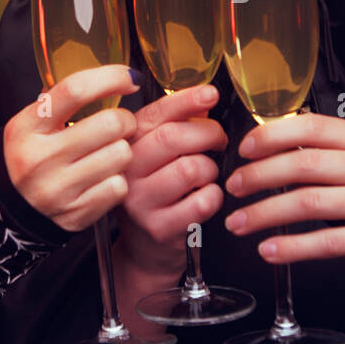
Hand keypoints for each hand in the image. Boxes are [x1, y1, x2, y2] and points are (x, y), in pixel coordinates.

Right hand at [3, 65, 139, 231]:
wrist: (7, 212)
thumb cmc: (27, 157)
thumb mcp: (29, 125)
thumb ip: (59, 101)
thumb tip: (104, 74)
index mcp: (28, 127)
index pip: (74, 90)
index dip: (110, 78)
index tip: (129, 77)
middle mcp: (40, 158)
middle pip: (109, 124)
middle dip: (125, 121)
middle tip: (120, 125)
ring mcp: (58, 189)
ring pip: (120, 155)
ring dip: (123, 150)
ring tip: (108, 152)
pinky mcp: (75, 213)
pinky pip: (119, 186)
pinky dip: (117, 180)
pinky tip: (103, 177)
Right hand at [115, 84, 226, 275]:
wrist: (145, 250)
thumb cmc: (156, 194)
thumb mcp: (157, 156)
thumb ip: (177, 125)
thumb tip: (204, 100)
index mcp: (125, 145)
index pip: (155, 114)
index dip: (186, 100)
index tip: (210, 93)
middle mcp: (125, 171)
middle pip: (173, 138)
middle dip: (208, 133)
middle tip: (218, 140)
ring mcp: (140, 201)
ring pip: (191, 169)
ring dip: (210, 169)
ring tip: (206, 175)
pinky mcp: (159, 228)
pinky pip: (202, 201)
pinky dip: (214, 196)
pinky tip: (206, 197)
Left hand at [223, 114, 344, 263]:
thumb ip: (315, 148)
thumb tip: (259, 144)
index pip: (313, 128)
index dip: (274, 136)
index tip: (245, 149)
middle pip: (307, 166)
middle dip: (260, 176)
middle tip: (233, 186)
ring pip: (312, 203)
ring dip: (266, 213)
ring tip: (239, 222)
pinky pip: (330, 243)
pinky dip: (294, 248)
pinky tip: (268, 249)